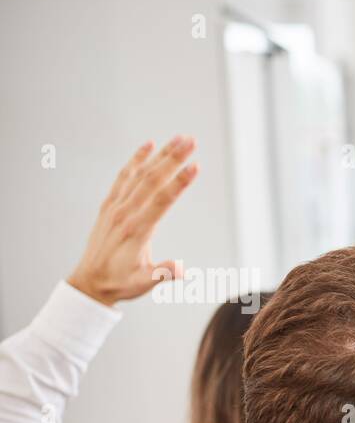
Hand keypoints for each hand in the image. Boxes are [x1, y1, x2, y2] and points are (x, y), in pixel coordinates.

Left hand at [67, 135, 198, 305]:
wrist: (89, 281)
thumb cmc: (119, 283)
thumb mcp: (142, 283)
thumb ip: (163, 274)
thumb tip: (182, 270)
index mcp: (136, 230)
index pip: (161, 201)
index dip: (180, 183)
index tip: (196, 166)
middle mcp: (124, 213)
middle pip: (152, 180)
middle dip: (173, 158)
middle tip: (191, 141)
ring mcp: (116, 206)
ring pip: (140, 174)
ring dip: (160, 155)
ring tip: (179, 139)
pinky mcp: (111, 204)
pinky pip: (124, 176)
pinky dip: (137, 159)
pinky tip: (149, 145)